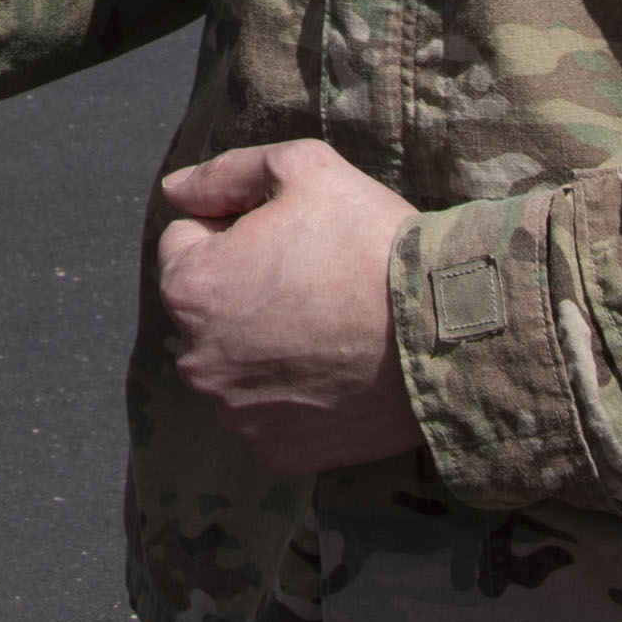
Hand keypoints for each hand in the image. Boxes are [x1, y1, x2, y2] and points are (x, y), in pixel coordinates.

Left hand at [154, 140, 423, 477]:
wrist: (445, 331)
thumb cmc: (370, 242)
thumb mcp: (301, 169)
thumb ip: (224, 173)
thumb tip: (176, 190)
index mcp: (190, 288)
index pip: (186, 242)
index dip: (236, 229)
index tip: (289, 238)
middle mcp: (198, 361)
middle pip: (209, 308)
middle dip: (244, 289)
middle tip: (313, 280)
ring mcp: (237, 414)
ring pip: (237, 362)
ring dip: (265, 344)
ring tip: (331, 326)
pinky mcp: (278, 453)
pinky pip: (271, 412)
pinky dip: (294, 393)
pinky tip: (337, 370)